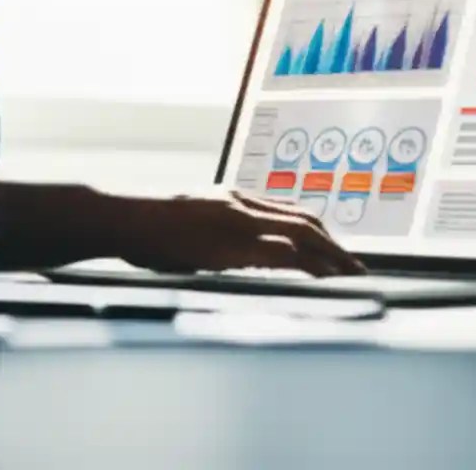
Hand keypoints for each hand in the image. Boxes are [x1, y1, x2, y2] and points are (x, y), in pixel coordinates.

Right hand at [109, 189, 364, 275]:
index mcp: (233, 198)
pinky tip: (314, 276)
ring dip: (327, 255)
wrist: (120, 217)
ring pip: (297, 232)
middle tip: (355, 269)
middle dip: (334, 246)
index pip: (290, 212)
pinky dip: (300, 262)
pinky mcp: (225, 241)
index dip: (320, 234)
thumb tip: (243, 249)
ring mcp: (234, 220)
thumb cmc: (148, 226)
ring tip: (347, 275)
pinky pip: (274, 251)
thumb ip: (220, 229)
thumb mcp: (192, 218)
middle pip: (303, 221)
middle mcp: (240, 204)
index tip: (338, 254)